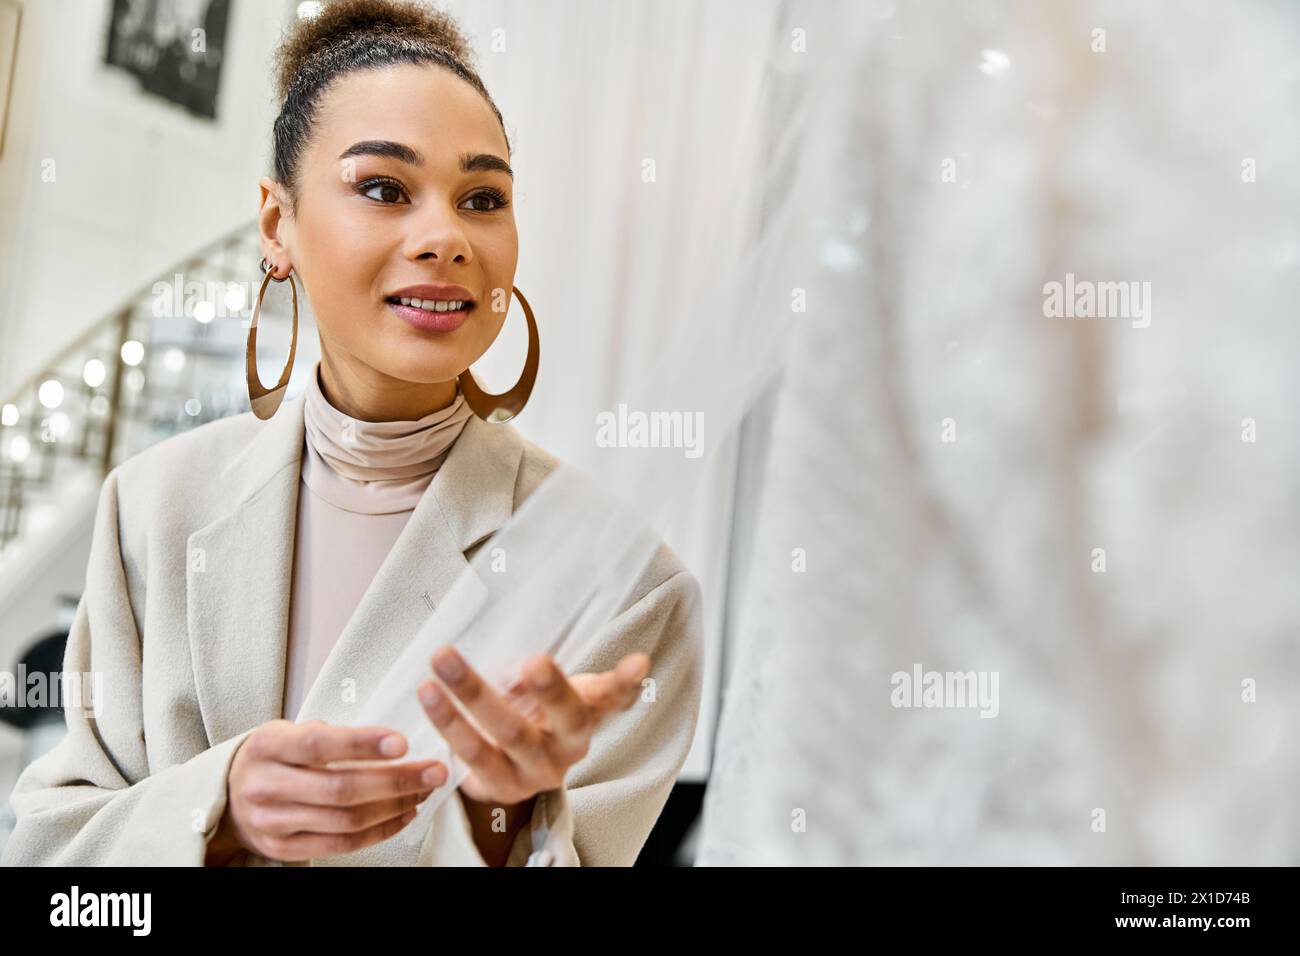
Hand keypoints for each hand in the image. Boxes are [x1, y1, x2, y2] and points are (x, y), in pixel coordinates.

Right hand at [207, 719, 447, 863]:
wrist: (229, 798)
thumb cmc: (275, 757)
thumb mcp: (289, 732)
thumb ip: (329, 733)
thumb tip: (390, 739)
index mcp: (268, 746)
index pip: (318, 745)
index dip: (362, 744)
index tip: (402, 742)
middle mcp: (266, 786)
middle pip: (341, 789)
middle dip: (397, 781)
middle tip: (434, 771)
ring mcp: (273, 822)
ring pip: (346, 820)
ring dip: (395, 806)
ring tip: (424, 790)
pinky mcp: (284, 849)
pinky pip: (342, 844)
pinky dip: (381, 830)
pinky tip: (405, 814)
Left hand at [416, 647, 650, 806]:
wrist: (515, 768)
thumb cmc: (541, 716)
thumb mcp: (567, 693)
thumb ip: (579, 676)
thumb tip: (625, 657)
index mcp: (587, 718)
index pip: (612, 699)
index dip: (623, 684)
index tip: (638, 663)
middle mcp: (566, 751)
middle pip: (560, 719)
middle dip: (547, 689)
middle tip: (529, 661)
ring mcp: (531, 774)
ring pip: (503, 738)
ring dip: (472, 699)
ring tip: (441, 667)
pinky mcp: (498, 788)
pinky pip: (469, 757)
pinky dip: (447, 726)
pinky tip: (427, 696)